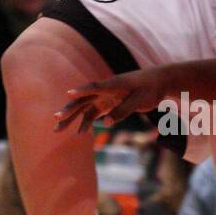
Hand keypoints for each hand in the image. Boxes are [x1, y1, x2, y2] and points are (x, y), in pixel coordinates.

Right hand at [55, 66, 174, 133]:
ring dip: (73, 118)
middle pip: (83, 100)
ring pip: (85, 108)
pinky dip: (87, 121)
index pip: (94, 86)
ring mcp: (106, 96)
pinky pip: (94, 112)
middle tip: (56, 120)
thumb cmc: (151, 88)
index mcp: (113, 84)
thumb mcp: (140, 101)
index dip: (82, 90)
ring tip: (59, 130)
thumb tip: (106, 123)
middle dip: (68, 111)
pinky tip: (82, 132)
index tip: (69, 93)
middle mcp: (105, 89)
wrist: (159, 81)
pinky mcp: (109, 102)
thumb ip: (123, 111)